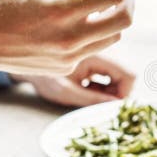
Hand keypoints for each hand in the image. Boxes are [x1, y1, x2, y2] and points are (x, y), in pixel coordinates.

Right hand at [0, 0, 148, 75]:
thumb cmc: (8, 5)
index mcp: (61, 11)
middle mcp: (70, 38)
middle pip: (125, 20)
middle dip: (132, 0)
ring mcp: (70, 57)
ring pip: (113, 36)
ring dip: (115, 17)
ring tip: (103, 2)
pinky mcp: (67, 68)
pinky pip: (95, 47)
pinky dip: (96, 31)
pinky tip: (81, 21)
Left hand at [13, 54, 135, 106]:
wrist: (27, 59)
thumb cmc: (43, 75)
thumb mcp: (66, 91)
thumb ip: (93, 98)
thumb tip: (116, 106)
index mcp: (98, 55)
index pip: (129, 75)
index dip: (124, 94)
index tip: (109, 107)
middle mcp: (105, 49)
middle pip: (127, 74)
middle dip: (116, 92)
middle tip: (95, 102)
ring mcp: (103, 52)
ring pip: (120, 74)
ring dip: (109, 89)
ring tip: (87, 93)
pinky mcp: (99, 56)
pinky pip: (111, 72)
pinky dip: (103, 83)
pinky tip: (86, 85)